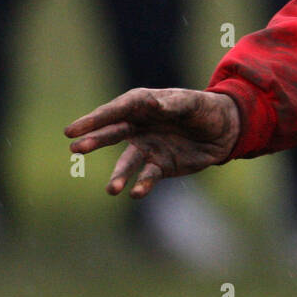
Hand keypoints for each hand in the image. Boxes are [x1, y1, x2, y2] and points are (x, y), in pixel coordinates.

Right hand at [65, 88, 241, 197]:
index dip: (94, 120)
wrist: (224, 131)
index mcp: (141, 106)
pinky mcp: (159, 166)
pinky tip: (136, 193)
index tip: (72, 129)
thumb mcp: (191, 103)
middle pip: (112, 134)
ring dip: (119, 175)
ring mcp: (147, 148)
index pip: (114, 111)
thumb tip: (154, 105)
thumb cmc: (204, 109)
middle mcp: (138, 127)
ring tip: (111, 189)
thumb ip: (173, 104)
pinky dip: (142, 185)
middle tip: (75, 149)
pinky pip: (147, 176)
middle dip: (94, 141)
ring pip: (127, 162)